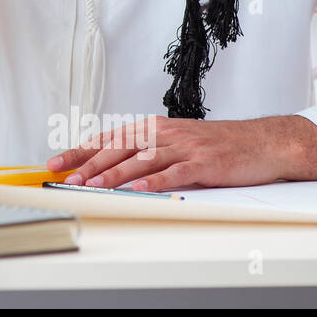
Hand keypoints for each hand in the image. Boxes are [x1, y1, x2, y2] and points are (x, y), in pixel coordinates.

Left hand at [44, 115, 316, 191]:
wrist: (261, 142)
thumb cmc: (216, 145)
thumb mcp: (175, 141)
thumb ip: (145, 150)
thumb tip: (108, 165)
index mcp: (153, 128)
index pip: (108, 138)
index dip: (80, 150)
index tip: (55, 162)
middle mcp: (164, 133)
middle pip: (118, 148)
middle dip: (88, 163)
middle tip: (65, 177)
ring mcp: (183, 147)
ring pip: (141, 160)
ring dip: (113, 173)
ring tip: (91, 184)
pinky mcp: (203, 163)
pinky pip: (174, 172)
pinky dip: (154, 181)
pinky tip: (137, 189)